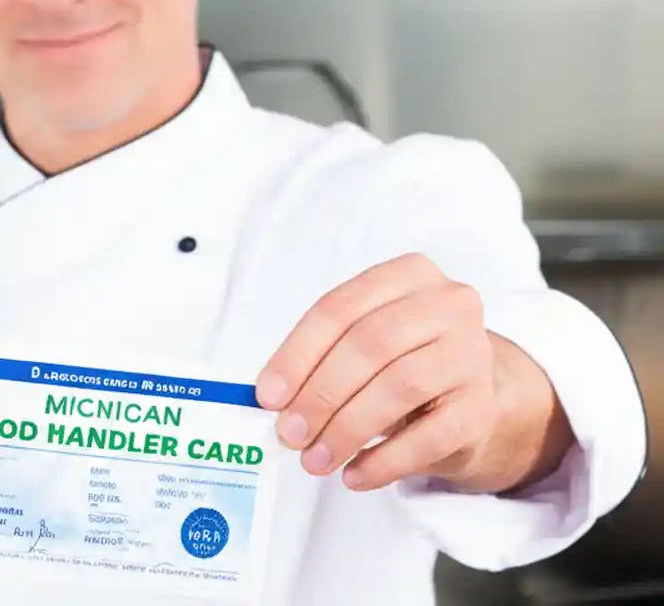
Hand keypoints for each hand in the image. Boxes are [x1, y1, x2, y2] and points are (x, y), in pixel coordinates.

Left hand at [255, 253, 503, 491]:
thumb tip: (276, 398)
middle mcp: (448, 305)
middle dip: (320, 394)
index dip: (297, 354)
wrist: (470, 398)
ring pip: (398, 387)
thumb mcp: (362, 343)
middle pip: (369, 345)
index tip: (268, 395)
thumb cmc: (403, 362)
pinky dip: (384, 461)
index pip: (339, 309)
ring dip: (347, 429)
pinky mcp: (482, 407)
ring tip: (315, 459)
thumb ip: (320, 359)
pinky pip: (429, 437)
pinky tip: (355, 475)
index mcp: (407, 275)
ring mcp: (472, 354)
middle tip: (290, 433)